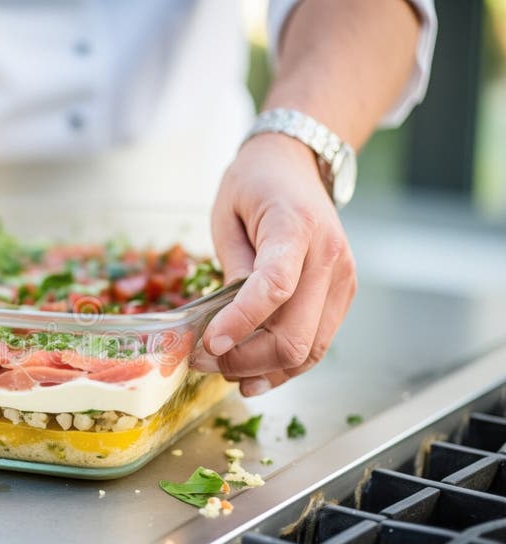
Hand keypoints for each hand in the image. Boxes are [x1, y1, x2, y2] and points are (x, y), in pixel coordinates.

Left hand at [194, 132, 356, 395]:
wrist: (298, 165)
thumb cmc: (256, 185)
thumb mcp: (226, 214)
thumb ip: (230, 266)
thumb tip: (226, 320)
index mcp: (296, 228)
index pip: (274, 286)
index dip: (241, 322)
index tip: (209, 343)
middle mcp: (329, 257)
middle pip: (296, 335)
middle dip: (246, 359)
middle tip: (204, 362)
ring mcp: (343, 280)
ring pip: (310, 351)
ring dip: (265, 371)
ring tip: (226, 372)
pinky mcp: (344, 296)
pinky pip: (318, 345)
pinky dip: (285, 367)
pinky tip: (254, 373)